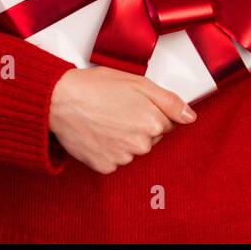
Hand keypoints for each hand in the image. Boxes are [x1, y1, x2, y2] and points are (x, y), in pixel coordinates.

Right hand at [48, 66, 196, 175]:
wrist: (60, 101)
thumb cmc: (95, 87)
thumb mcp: (139, 83)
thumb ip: (170, 101)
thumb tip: (190, 116)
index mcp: (153, 123)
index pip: (167, 124)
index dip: (151, 111)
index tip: (135, 104)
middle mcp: (141, 145)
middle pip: (151, 138)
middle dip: (139, 125)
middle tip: (118, 109)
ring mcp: (122, 158)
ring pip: (133, 150)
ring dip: (124, 139)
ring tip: (105, 120)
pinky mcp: (105, 166)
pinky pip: (115, 160)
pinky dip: (108, 150)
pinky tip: (98, 133)